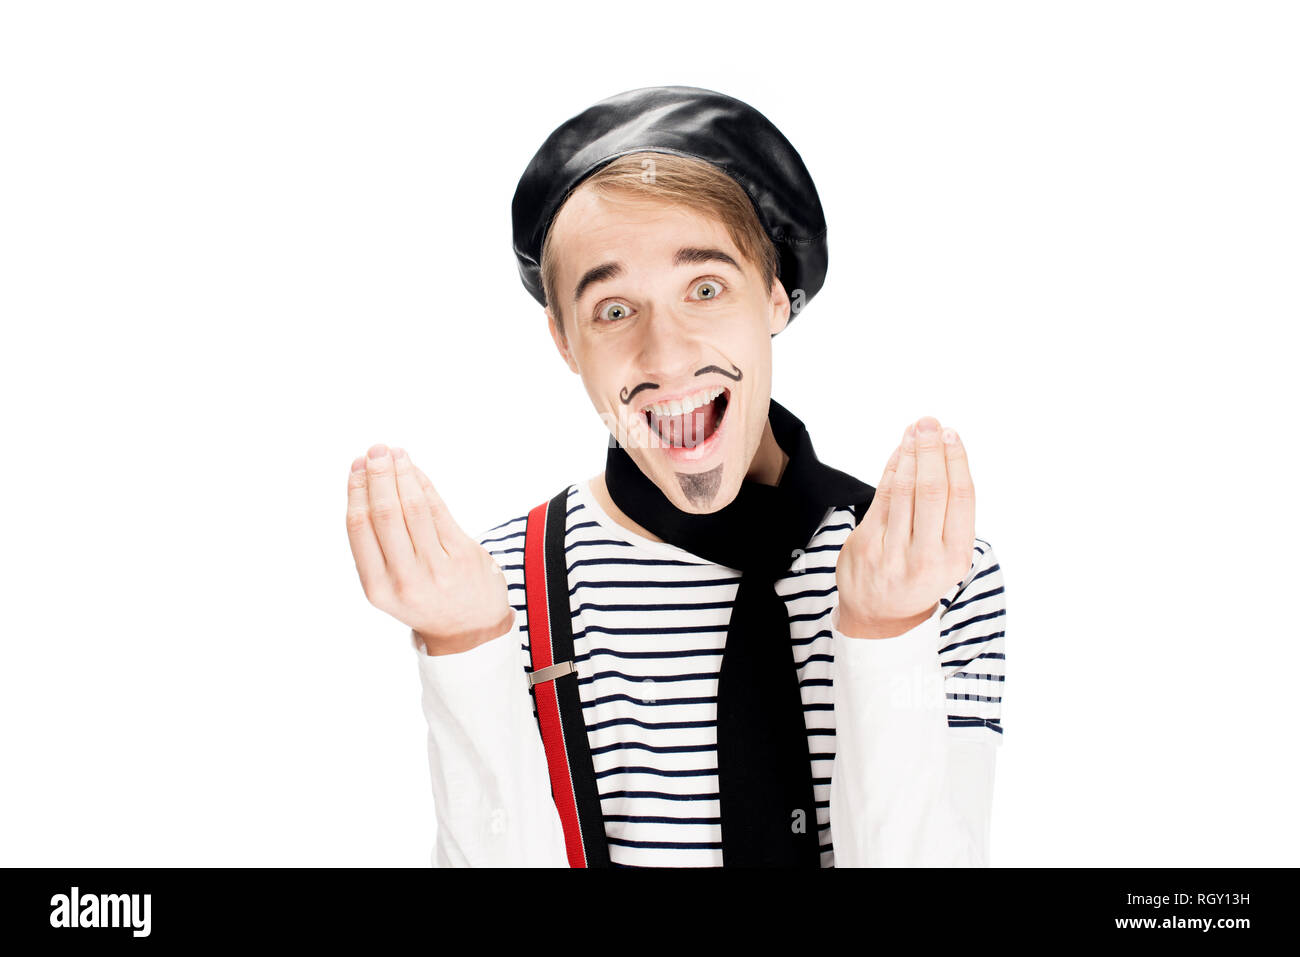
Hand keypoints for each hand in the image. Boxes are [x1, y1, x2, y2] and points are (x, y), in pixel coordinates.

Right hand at [345, 443, 513, 654]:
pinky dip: (425, 486)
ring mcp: (437, 568)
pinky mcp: (464, 556)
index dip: (355, 491)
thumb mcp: (390, 586)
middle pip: (385, 514)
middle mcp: (405, 579)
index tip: (355, 466)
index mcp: (378, 588)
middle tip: (375, 450)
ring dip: (402, 474)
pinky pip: (440, 511)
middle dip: (378, 476)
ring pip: (414, 508)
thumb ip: (377, 546)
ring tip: (394, 453)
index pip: (359, 529)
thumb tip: (366, 484)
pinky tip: (415, 471)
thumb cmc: (422, 598)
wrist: (470, 630)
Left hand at [835, 416, 975, 638]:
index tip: (952, 434)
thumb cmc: (920, 574)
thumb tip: (944, 453)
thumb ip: (948, 512)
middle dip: (931, 451)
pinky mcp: (866, 546)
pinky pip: (880, 497)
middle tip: (930, 423)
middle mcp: (926, 557)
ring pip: (903, 490)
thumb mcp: (946, 554)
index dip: (956, 462)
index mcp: (954, 558)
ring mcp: (893, 553)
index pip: (960, 499)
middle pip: (931, 490)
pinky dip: (891, 470)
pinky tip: (898, 453)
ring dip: (909, 454)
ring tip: (915, 431)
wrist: (881, 616)